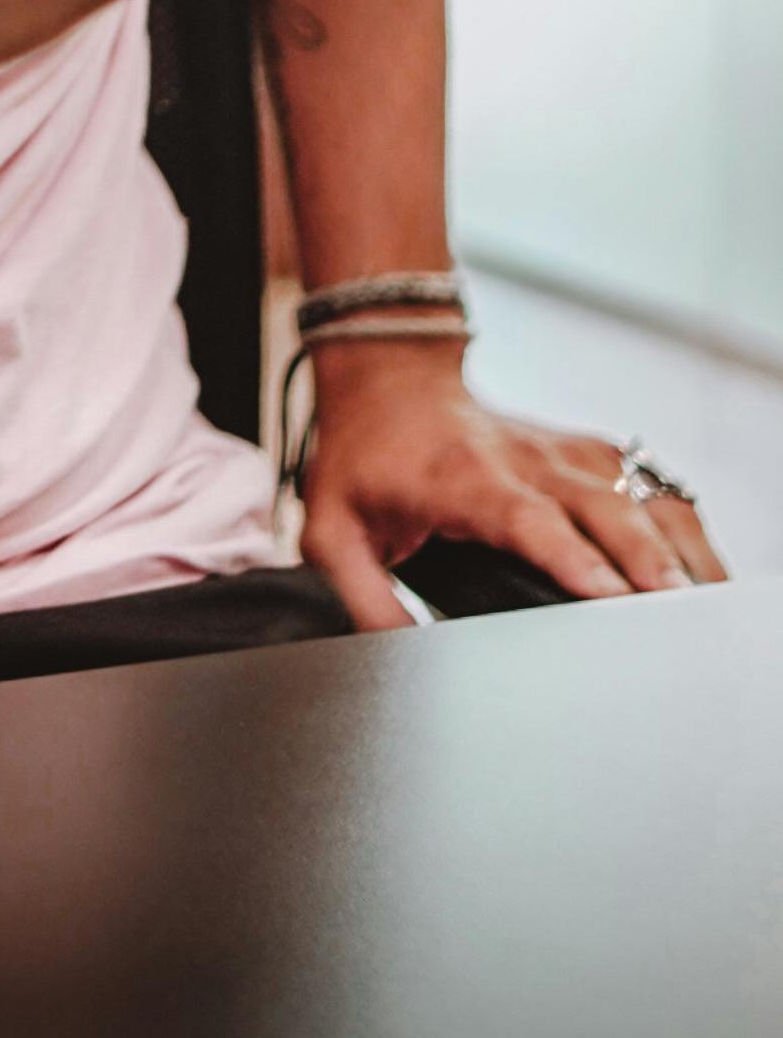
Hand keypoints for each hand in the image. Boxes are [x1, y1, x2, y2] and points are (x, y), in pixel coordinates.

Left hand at [300, 337, 730, 625]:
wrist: (388, 379)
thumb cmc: (362, 460)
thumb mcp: (330, 531)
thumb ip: (363, 597)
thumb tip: (401, 658)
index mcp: (462, 479)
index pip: (526, 516)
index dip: (571, 555)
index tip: (609, 596)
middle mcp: (522, 459)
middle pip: (601, 504)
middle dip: (644, 559)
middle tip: (678, 614)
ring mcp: (560, 450)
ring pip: (636, 490)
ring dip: (675, 543)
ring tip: (707, 601)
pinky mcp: (585, 451)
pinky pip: (647, 481)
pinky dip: (680, 521)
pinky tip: (702, 564)